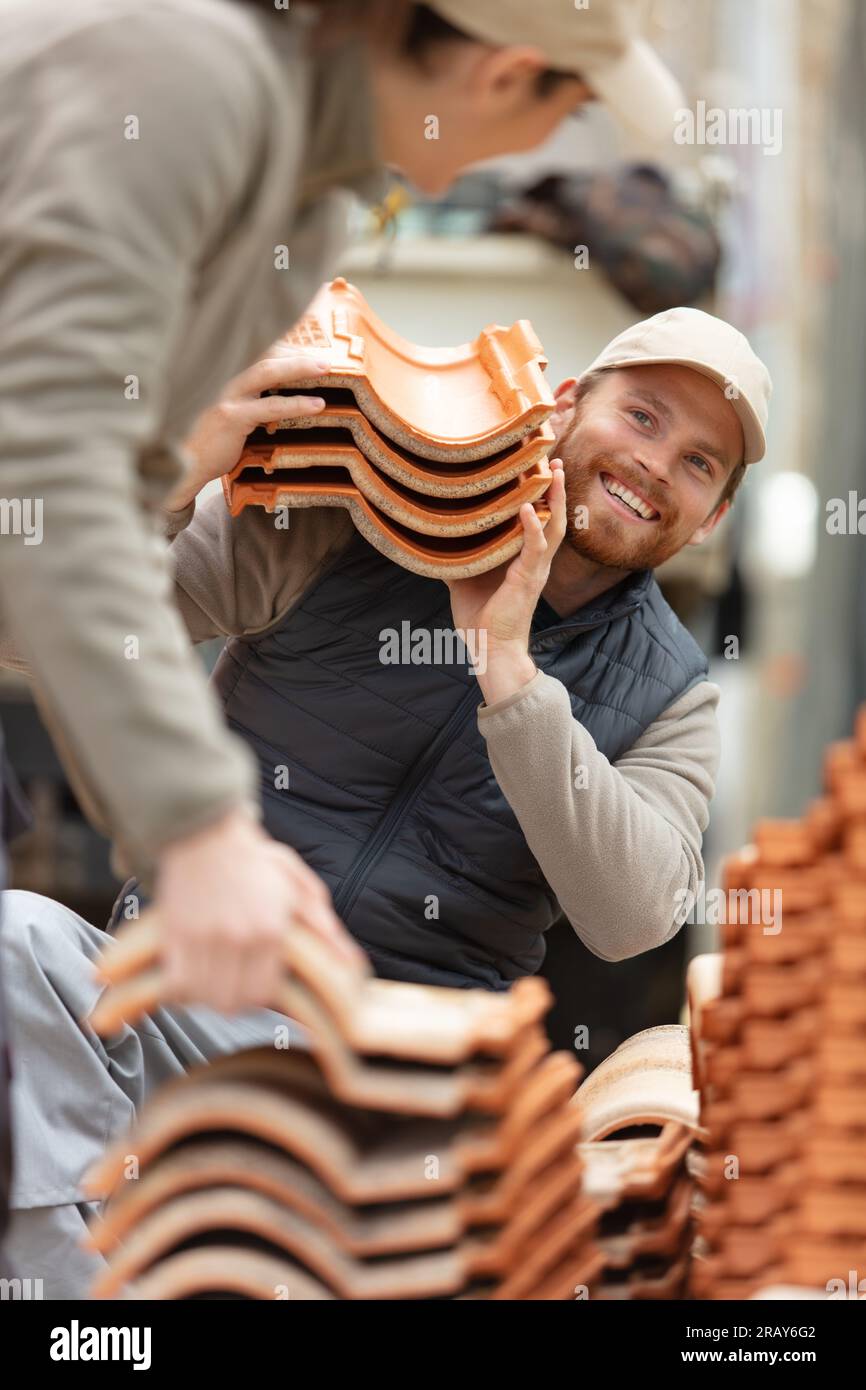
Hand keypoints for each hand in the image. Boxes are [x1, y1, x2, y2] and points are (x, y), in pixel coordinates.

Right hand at [153, 808, 365, 1013]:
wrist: (205, 832)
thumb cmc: (252, 859)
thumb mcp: (298, 886)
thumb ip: (323, 927)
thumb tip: (352, 962)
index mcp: (271, 928)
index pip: (265, 991)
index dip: (259, 995)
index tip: (253, 984)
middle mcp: (239, 937)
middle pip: (233, 1001)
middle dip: (232, 999)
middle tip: (229, 984)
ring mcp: (204, 937)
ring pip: (204, 996)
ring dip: (205, 995)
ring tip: (208, 978)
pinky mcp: (175, 933)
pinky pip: (174, 984)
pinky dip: (179, 987)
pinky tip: (185, 973)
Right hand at [167, 351, 330, 511]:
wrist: (182, 463)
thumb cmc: (209, 438)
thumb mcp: (228, 410)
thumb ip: (249, 396)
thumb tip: (280, 390)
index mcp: (224, 371)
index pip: (257, 348)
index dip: (284, 345)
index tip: (307, 349)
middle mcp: (222, 375)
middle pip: (264, 352)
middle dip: (296, 351)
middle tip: (324, 357)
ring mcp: (225, 394)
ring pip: (268, 371)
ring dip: (299, 367)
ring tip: (325, 369)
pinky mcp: (231, 416)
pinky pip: (270, 407)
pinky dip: (297, 404)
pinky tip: (317, 405)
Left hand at [447, 460, 566, 704]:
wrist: (491, 651)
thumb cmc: (481, 622)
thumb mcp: (464, 582)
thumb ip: (457, 560)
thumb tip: (434, 544)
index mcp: (524, 561)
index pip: (540, 522)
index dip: (543, 496)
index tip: (541, 469)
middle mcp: (535, 562)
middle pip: (555, 517)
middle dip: (557, 489)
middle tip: (556, 460)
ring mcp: (534, 570)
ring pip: (553, 527)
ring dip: (554, 498)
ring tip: (555, 472)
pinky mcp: (527, 580)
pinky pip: (535, 548)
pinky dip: (532, 527)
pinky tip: (527, 507)